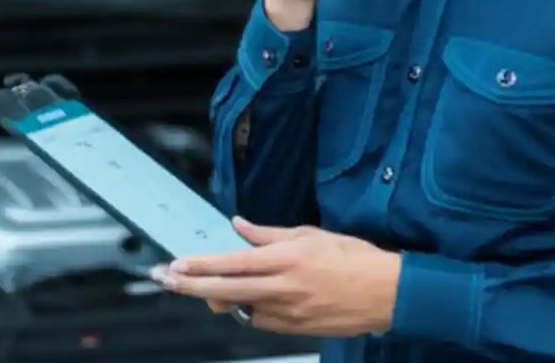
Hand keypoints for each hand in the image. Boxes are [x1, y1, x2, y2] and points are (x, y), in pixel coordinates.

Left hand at [151, 217, 400, 337]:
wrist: (387, 294)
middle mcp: (283, 287)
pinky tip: (245, 300)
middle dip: (191, 285)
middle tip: (167, 280)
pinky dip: (248, 309)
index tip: (178, 264)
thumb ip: (269, 233)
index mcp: (287, 260)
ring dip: (218, 298)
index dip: (201, 266)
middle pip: (225, 290)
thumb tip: (239, 226)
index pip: (232, 263)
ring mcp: (288, 312)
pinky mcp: (295, 329)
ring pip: (240, 308)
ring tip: (201, 286)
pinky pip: (260, 321)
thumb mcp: (311, 234)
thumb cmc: (354, 259)